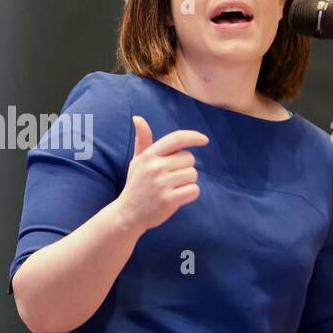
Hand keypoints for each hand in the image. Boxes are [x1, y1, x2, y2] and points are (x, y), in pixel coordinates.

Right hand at [115, 116, 208, 233]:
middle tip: (172, 178)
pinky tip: (177, 197)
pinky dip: (190, 194)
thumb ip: (142, 141)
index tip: (204, 140)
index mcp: (149, 155)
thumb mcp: (137, 161)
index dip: (193, 137)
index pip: (176, 139)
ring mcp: (162, 184)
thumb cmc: (136, 185)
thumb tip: (137, 118)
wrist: (128, 214)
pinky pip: (194, 190)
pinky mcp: (169, 199)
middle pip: (189, 158)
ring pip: (193, 175)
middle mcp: (155, 167)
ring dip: (187, 182)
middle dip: (185, 167)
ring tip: (172, 188)